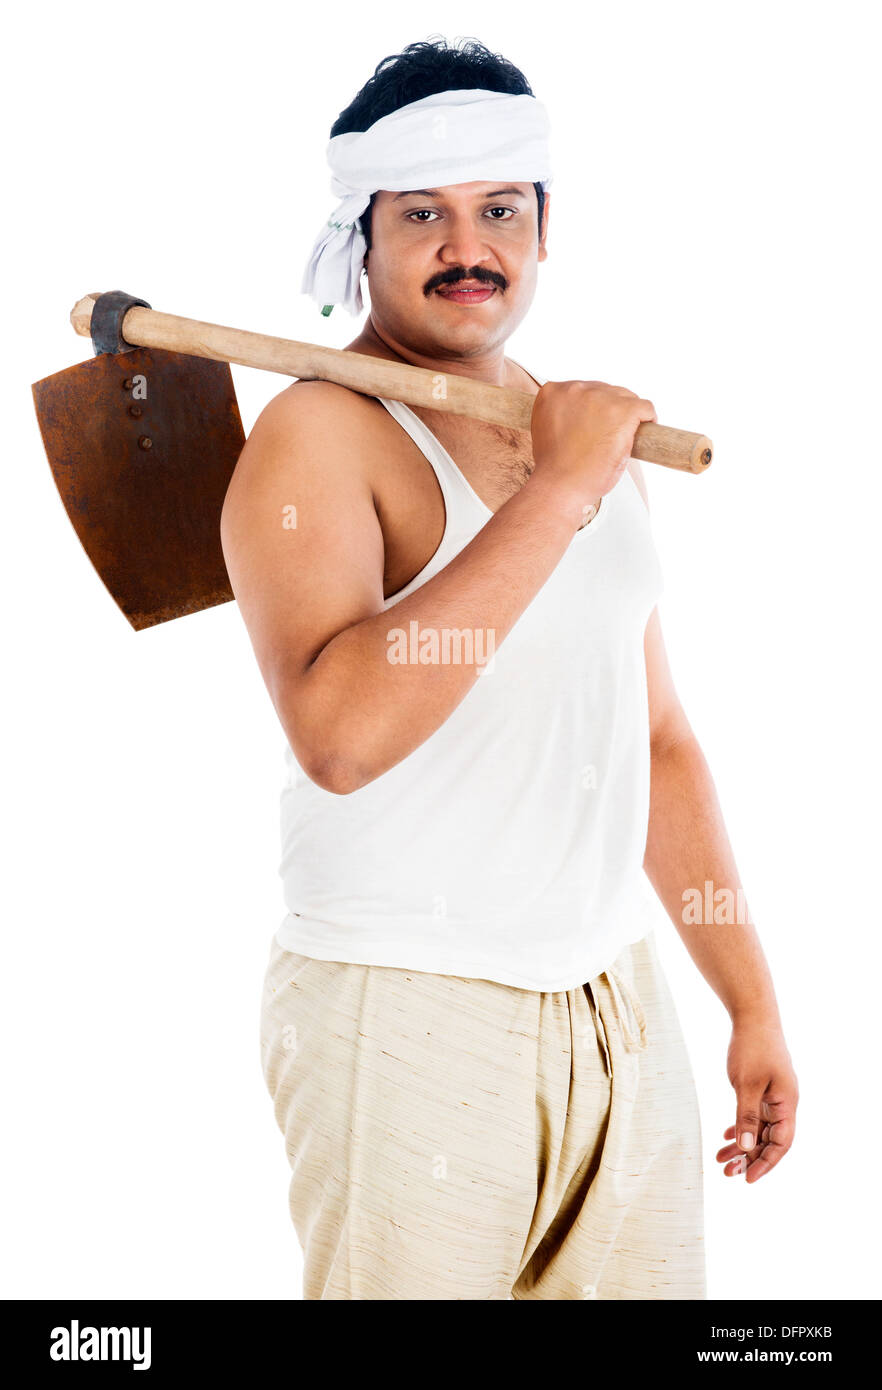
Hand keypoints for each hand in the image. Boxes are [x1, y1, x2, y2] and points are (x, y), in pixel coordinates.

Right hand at [529, 380, 656, 523]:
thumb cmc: (554, 469)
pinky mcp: (623, 410)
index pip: (582, 390)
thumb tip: (584, 418)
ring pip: (626, 398)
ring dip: (626, 417)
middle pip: (606, 391)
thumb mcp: (549, 431)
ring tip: (619, 440)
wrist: (560, 486)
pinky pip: (645, 407)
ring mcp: (601, 398)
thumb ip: (563, 416)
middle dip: (610, 412)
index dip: (592, 409)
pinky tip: (640, 435)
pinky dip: (647, 419)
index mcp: (553, 392)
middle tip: (608, 437)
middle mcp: (575, 389)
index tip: (596, 424)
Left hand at [716, 1016, 798, 1182]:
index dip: (766, 1163)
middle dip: (750, 1158)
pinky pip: (755, 1114)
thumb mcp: (746, 1084)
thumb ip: (746, 1116)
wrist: (753, 1015)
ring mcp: (774, 1094)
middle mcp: (784, 1102)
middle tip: (727, 1173)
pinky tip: (727, 1135)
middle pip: (770, 1139)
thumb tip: (747, 1148)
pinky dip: (742, 1126)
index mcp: (786, 1103)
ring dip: (743, 1144)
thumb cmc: (752, 1047)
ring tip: (721, 1159)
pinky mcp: (763, 1087)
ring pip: (760, 1128)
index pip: (781, 1143)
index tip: (748, 1178)